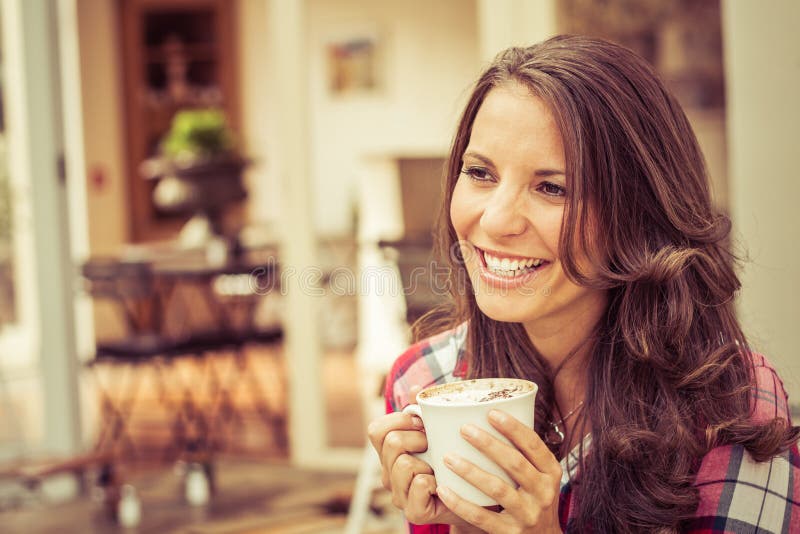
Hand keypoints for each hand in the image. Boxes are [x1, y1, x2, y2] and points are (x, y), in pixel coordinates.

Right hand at [366, 386, 466, 525]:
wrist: (475, 497)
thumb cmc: (453, 462)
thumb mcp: (438, 433)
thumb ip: (424, 412)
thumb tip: (415, 389)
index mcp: (389, 453)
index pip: (376, 429)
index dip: (399, 420)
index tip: (422, 422)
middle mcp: (388, 474)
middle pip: (392, 443)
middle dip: (418, 439)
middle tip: (434, 446)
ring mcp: (398, 495)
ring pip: (404, 464)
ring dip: (427, 462)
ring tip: (439, 467)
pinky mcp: (413, 512)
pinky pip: (418, 484)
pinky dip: (434, 480)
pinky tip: (442, 484)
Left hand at [436, 409, 563, 533]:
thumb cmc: (533, 498)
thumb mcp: (540, 476)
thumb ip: (523, 453)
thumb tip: (490, 414)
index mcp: (551, 472)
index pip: (534, 445)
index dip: (513, 427)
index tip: (491, 412)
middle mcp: (544, 493)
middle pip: (515, 463)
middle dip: (488, 444)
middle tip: (464, 429)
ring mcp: (528, 515)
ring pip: (497, 489)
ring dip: (470, 471)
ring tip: (448, 457)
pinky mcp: (510, 533)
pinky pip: (481, 517)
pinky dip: (461, 503)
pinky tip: (444, 489)